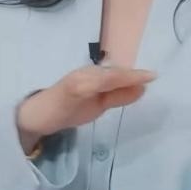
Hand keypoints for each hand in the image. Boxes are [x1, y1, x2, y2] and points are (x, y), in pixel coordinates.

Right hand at [15, 65, 156, 153]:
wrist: (37, 116)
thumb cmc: (68, 109)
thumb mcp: (99, 104)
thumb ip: (118, 96)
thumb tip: (143, 89)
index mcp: (94, 76)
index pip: (117, 74)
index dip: (135, 75)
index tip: (153, 75)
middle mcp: (86, 73)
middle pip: (113, 73)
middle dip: (132, 75)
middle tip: (152, 75)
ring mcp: (77, 79)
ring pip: (103, 77)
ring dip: (122, 77)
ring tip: (140, 78)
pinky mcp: (69, 88)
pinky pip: (88, 85)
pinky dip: (102, 83)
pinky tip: (115, 82)